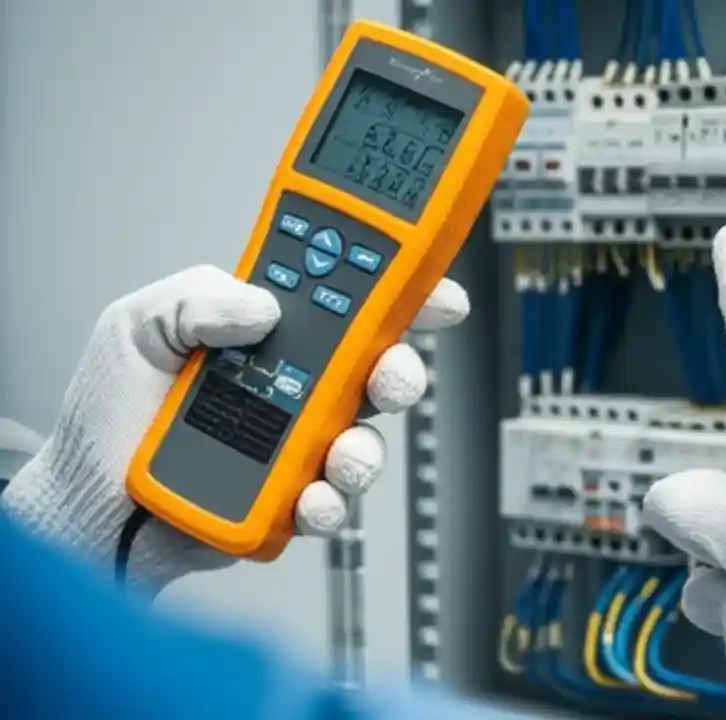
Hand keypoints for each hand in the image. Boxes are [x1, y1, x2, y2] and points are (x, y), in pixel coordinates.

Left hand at [2, 265, 466, 591]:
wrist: (85, 506)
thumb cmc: (107, 416)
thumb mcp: (137, 326)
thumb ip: (196, 296)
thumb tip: (261, 306)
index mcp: (270, 336)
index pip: (349, 304)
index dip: (399, 293)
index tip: (428, 289)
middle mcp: (297, 389)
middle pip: (379, 372)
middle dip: (400, 371)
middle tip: (386, 373)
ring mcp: (299, 447)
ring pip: (366, 442)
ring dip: (365, 448)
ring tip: (336, 455)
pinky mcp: (291, 502)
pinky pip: (332, 503)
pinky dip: (326, 502)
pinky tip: (303, 497)